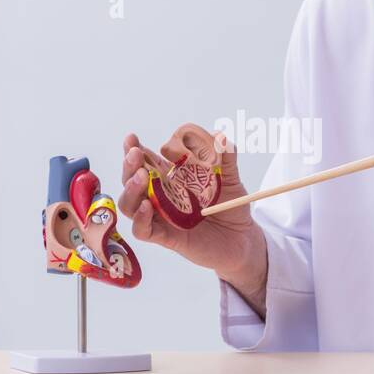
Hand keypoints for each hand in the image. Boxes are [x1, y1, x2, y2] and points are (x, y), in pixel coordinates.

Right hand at [118, 126, 267, 307]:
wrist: (243, 238)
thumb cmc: (230, 207)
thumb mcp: (230, 179)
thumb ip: (226, 158)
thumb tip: (220, 136)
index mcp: (170, 178)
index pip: (146, 161)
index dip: (135, 149)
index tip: (132, 137)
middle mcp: (160, 196)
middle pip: (132, 180)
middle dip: (130, 165)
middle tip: (136, 153)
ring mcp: (161, 217)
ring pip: (130, 205)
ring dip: (131, 190)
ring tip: (141, 176)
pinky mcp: (166, 237)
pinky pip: (143, 230)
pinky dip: (140, 219)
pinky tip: (147, 206)